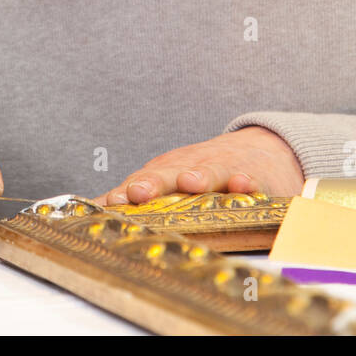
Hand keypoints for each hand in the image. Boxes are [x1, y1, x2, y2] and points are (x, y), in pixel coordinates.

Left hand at [93, 127, 304, 205]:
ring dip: (199, 176)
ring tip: (190, 182)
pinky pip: (252, 179)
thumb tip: (95, 206)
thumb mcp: (170, 180)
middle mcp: (190, 169)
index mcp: (167, 173)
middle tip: (138, 192)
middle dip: (153, 182)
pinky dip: (247, 181)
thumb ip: (136, 194)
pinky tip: (243, 185)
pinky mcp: (254, 176)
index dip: (126, 192)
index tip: (111, 201)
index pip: (141, 182)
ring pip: (209, 172)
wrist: (260, 149)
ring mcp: (222, 170)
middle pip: (169, 174)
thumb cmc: (204, 172)